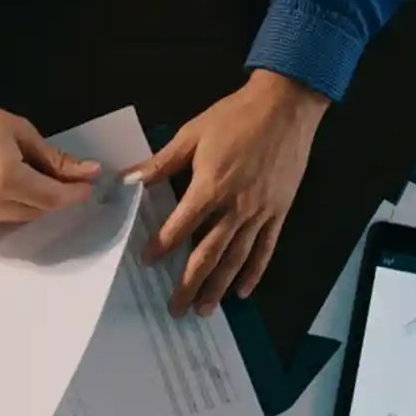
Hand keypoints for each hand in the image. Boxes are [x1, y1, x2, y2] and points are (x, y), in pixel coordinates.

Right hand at [0, 86, 101, 223]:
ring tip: (23, 180)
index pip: (52, 199)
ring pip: (12, 218)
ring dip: (25, 203)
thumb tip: (89, 172)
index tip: (87, 185)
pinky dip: (1, 206)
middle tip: (56, 179)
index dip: (73, 194)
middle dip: (49, 197)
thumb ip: (53, 157)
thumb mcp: (18, 129)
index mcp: (5, 179)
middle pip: (34, 212)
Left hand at [127, 70, 328, 315]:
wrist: (286, 106)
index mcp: (210, 186)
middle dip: (190, 283)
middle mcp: (235, 207)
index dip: (163, 246)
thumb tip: (130, 179)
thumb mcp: (192, 134)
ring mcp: (260, 212)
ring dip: (219, 286)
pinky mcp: (279, 212)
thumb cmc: (235, 117)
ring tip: (205, 310)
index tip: (148, 262)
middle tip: (175, 308)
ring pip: (237, 258)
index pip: (181, 226)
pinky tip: (242, 291)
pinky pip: (266, 248)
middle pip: (209, 253)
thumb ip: (162, 163)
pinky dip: (254, 272)